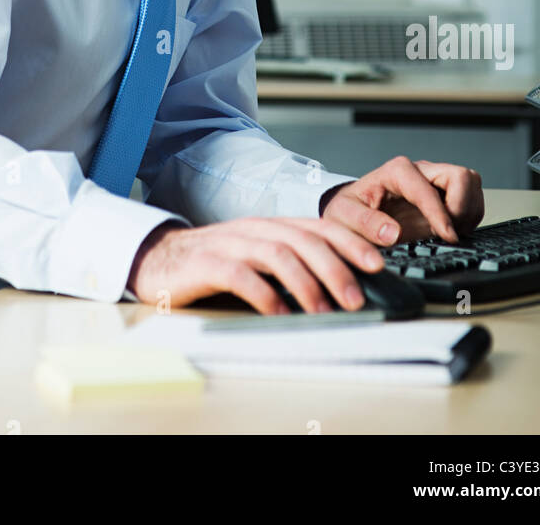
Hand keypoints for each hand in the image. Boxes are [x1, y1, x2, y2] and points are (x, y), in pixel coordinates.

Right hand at [125, 215, 388, 315]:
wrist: (160, 260)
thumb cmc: (215, 263)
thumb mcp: (258, 258)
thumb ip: (292, 265)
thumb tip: (341, 288)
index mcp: (272, 226)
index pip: (319, 227)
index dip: (351, 242)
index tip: (378, 262)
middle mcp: (256, 229)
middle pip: (303, 240)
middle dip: (335, 268)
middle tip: (356, 297)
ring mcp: (231, 243)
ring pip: (278, 254)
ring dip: (306, 283)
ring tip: (324, 310)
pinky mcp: (208, 263)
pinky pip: (241, 275)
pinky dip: (264, 294)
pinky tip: (278, 312)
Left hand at [320, 158, 484, 245]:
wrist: (350, 213)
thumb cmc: (348, 212)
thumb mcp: (345, 217)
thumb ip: (365, 223)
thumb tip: (392, 232)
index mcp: (396, 172)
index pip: (428, 188)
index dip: (441, 214)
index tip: (447, 236)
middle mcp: (420, 172)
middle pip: (462, 176)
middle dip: (462, 208)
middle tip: (449, 233)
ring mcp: (434, 182)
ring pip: (471, 185)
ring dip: (468, 213)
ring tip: (450, 234)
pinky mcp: (443, 196)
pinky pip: (470, 199)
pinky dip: (469, 218)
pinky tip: (451, 233)